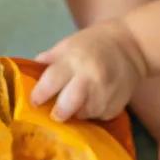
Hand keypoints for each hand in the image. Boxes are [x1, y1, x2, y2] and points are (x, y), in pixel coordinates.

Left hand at [31, 19, 146, 121]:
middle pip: (67, 106)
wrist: (131, 45)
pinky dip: (94, 111)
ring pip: (84, 115)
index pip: (50, 83)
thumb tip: (29, 73)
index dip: (39, 95)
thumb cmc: (93, 43)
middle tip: (56, 112)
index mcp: (74, 61)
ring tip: (79, 101)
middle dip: (58, 113)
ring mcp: (106, 93)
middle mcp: (90, 78)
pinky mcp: (117, 105)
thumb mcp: (68, 45)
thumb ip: (49, 60)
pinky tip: (95, 100)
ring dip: (78, 111)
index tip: (35, 101)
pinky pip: (99, 116)